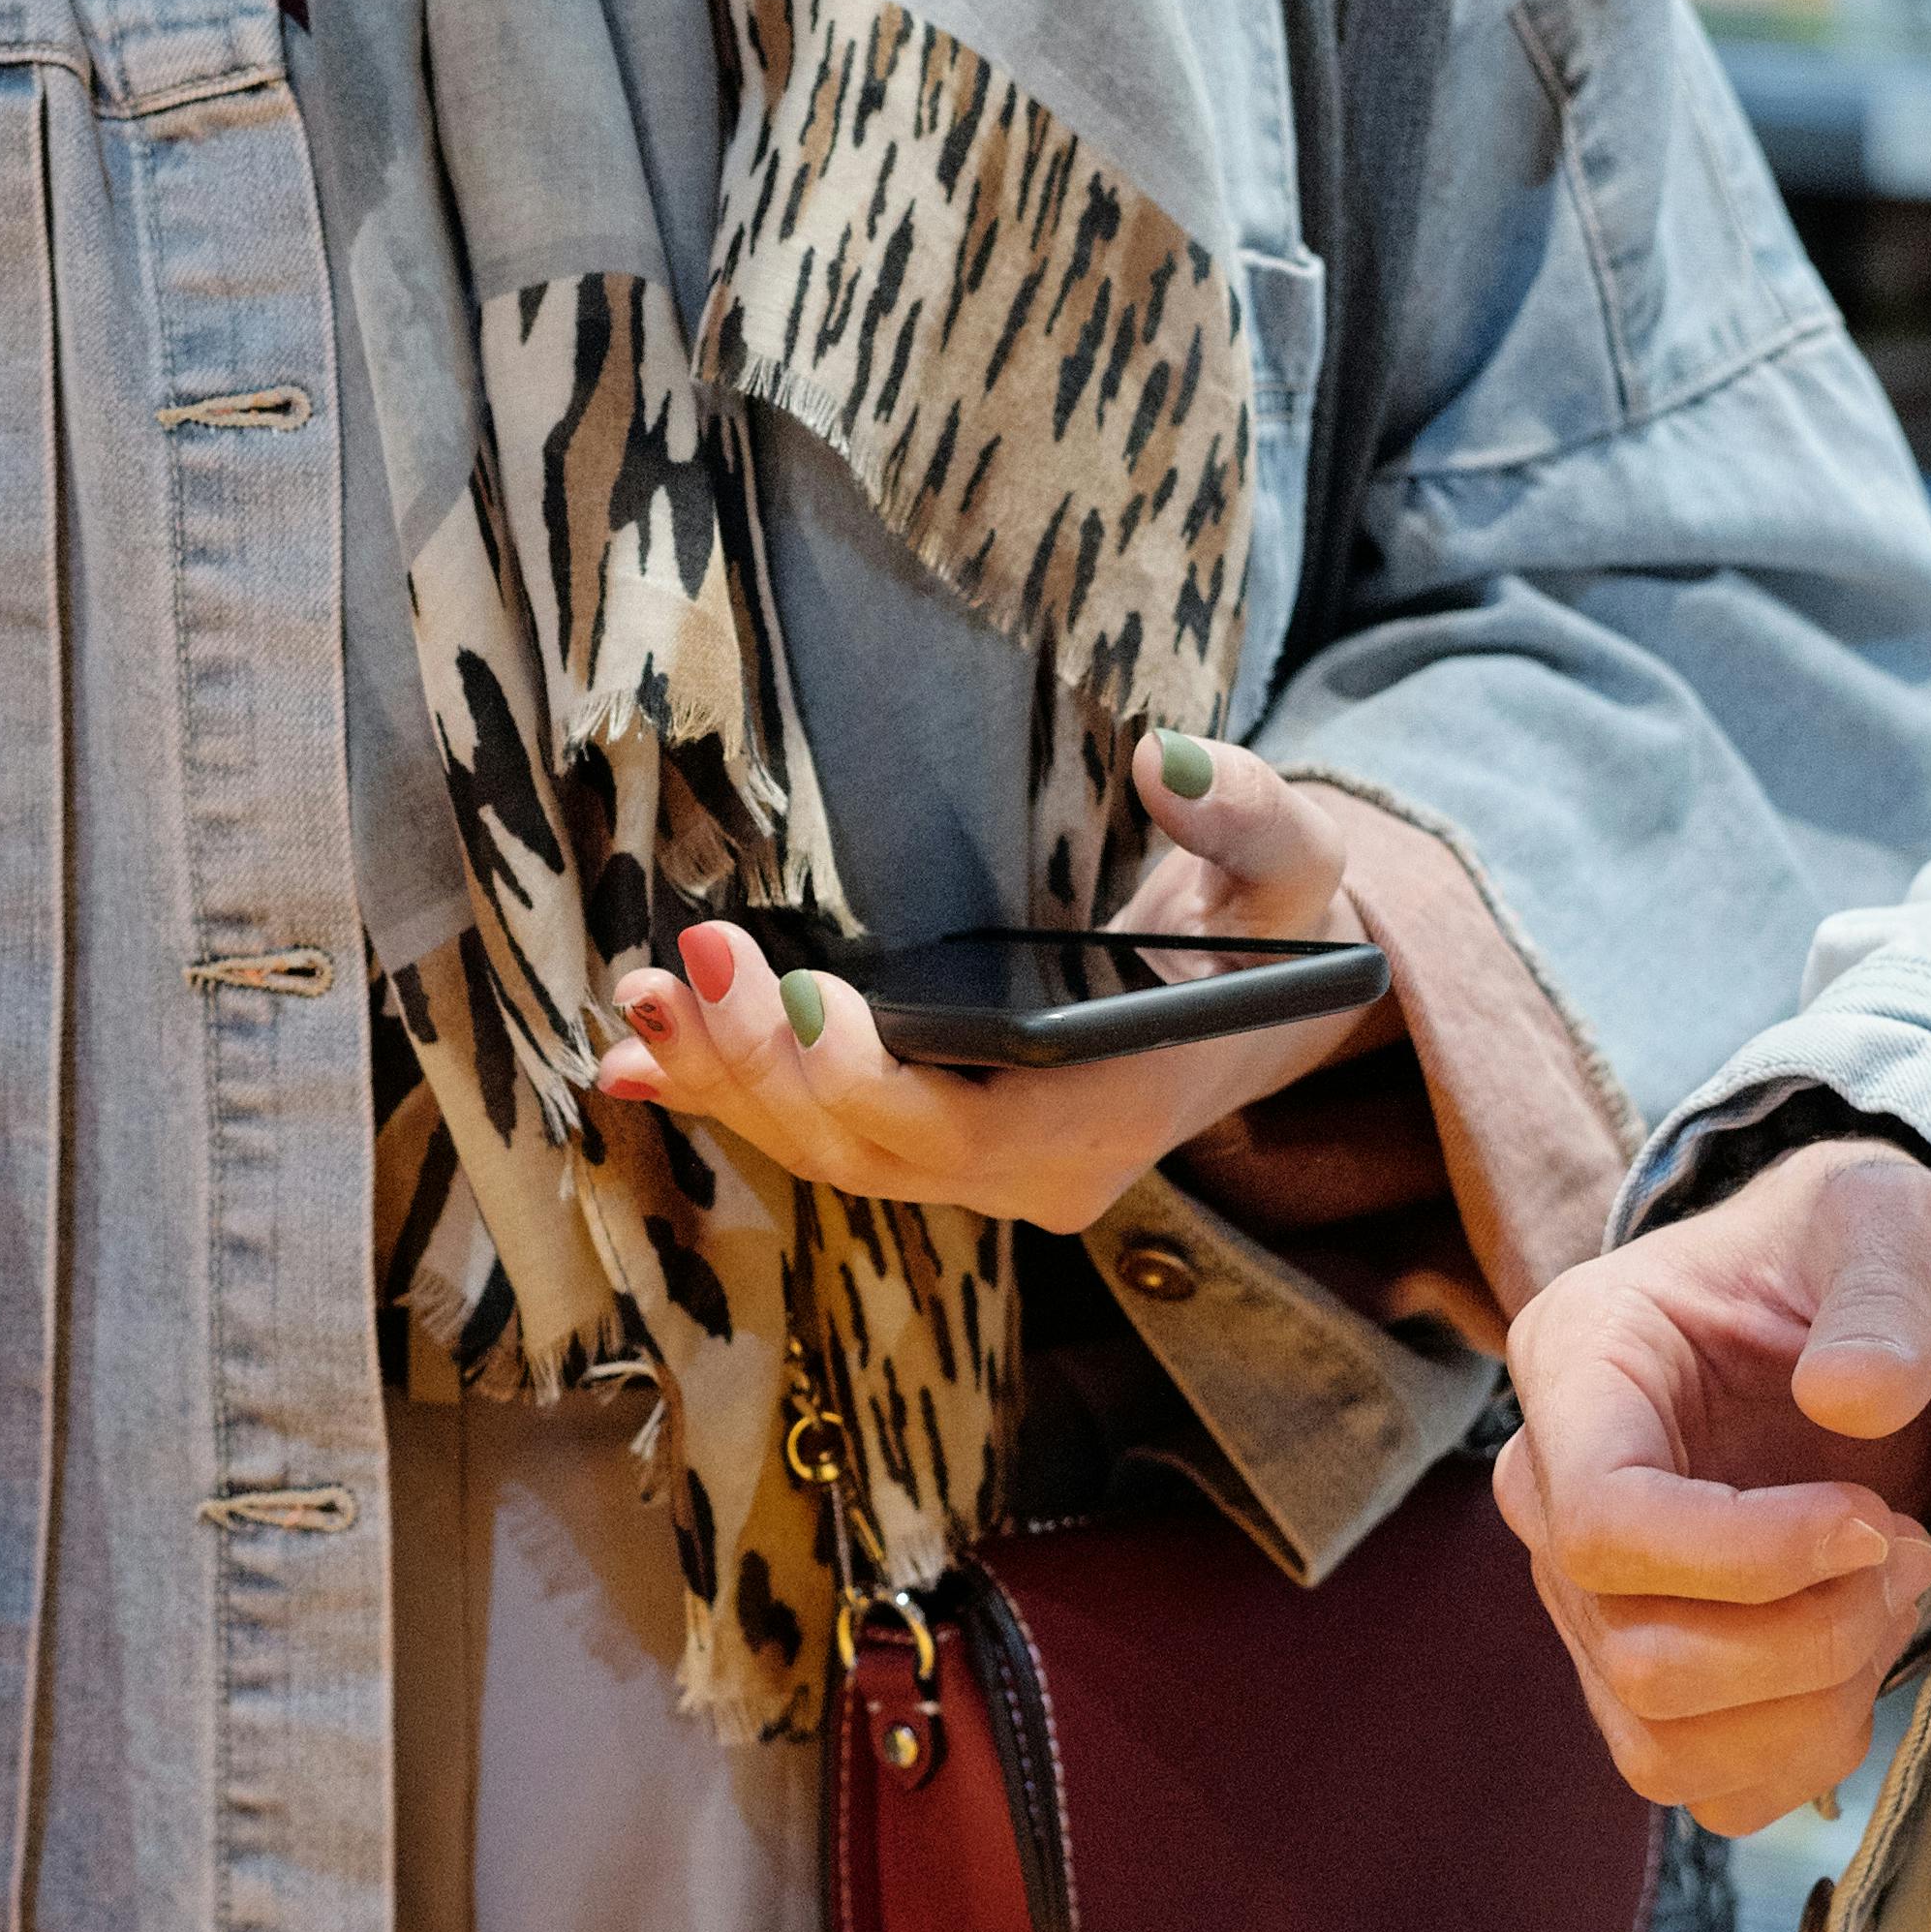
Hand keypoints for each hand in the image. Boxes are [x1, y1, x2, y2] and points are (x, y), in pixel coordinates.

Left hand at [591, 732, 1390, 1243]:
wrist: (1248, 1016)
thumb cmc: (1267, 937)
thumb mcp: (1298, 871)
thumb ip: (1256, 817)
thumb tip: (1174, 758)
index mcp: (1104, 1122)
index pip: (964, 1130)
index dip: (867, 1076)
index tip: (798, 986)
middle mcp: (1026, 1173)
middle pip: (865, 1152)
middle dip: (763, 1068)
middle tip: (697, 961)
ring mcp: (966, 1172)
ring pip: (820, 1154)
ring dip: (721, 1083)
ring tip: (641, 996)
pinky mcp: (919, 1146)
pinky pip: (805, 1140)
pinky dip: (716, 1102)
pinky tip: (633, 1063)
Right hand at [1490, 1131, 1930, 1829]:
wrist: (1847, 1310)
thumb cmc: (1849, 1253)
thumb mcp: (1890, 1225)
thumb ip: (1884, 1293)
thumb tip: (1850, 1402)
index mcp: (1577, 1364)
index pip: (1607, 1523)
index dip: (1752, 1556)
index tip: (1876, 1516)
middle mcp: (1547, 1494)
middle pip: (1639, 1653)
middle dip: (1812, 1635)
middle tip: (1910, 1547)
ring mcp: (1585, 1598)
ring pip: (1661, 1742)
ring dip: (1813, 1704)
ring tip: (1891, 1602)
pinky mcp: (1640, 1675)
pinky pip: (1698, 1784)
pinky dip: (1800, 1758)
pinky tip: (1858, 1669)